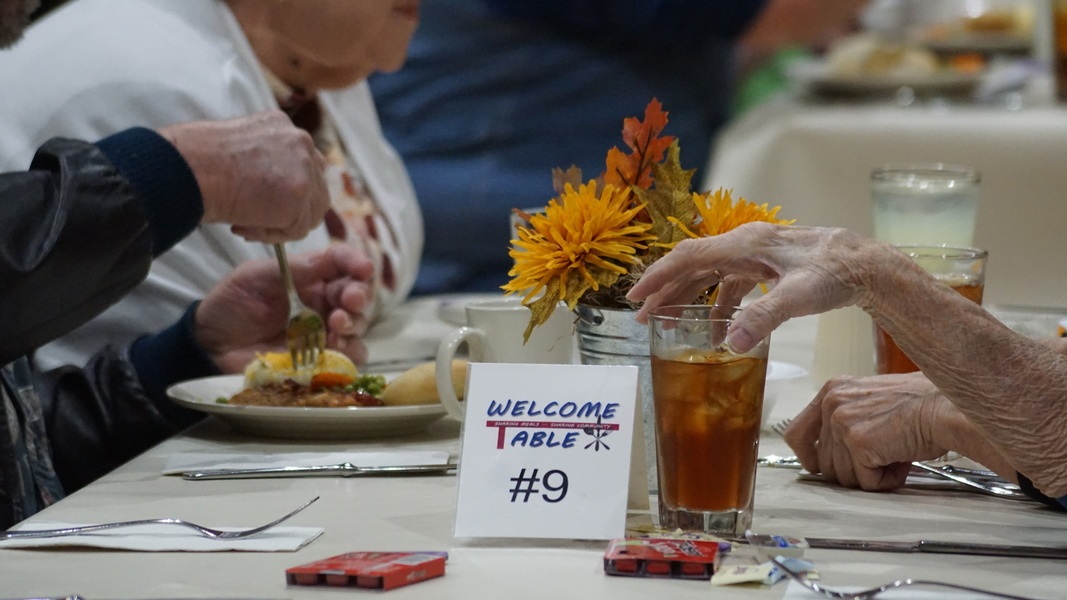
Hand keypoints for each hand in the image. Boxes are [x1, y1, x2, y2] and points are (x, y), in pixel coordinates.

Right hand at [158, 110, 329, 242]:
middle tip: (256, 217)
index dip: (288, 189)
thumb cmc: (197, 160)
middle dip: (292, 209)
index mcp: (284, 126)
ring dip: (281, 223)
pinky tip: (242, 225)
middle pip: (317, 187)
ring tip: (246, 223)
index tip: (262, 201)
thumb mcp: (238, 147)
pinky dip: (270, 235)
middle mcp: (300, 142)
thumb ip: (264, 161)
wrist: (187, 167)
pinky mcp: (299, 195)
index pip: (306, 164)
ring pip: (310, 211)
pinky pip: (296, 229)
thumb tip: (271, 187)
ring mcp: (304, 168)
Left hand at [194, 244, 374, 372]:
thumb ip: (293, 269)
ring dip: (355, 325)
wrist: (210, 344)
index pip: (341, 264)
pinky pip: (348, 359)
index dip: (356, 263)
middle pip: (357, 295)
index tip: (363, 269)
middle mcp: (323, 303)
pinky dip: (350, 354)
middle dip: (359, 296)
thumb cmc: (231, 304)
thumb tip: (330, 259)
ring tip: (337, 327)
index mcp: (310, 277)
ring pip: (357, 327)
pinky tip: (335, 350)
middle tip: (350, 302)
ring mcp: (323, 332)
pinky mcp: (320, 360)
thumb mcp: (256, 276)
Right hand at [627, 223, 889, 352]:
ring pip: (710, 273)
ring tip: (670, 322)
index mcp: (745, 244)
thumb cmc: (835, 273)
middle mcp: (745, 244)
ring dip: (688, 296)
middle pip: (693, 264)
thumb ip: (762, 319)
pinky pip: (731, 282)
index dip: (659, 277)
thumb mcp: (798, 297)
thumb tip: (730, 345)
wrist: (867, 265)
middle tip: (642, 316)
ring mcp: (756, 255)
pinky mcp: (768, 266)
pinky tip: (719, 327)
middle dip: (666, 289)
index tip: (636, 298)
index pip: (688, 257)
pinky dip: (719, 303)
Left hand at [782, 372, 957, 490]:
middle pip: (825, 462)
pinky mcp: (857, 442)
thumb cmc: (921, 406)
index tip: (817, 468)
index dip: (807, 456)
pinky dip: (886, 480)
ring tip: (897, 454)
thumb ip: (848, 420)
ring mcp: (842, 423)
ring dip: (872, 475)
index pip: (797, 432)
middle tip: (885, 457)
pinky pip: (865, 482)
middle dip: (854, 469)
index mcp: (832, 391)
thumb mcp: (871, 402)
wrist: (945, 408)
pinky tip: (902, 461)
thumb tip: (832, 456)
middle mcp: (831, 403)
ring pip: (844, 476)